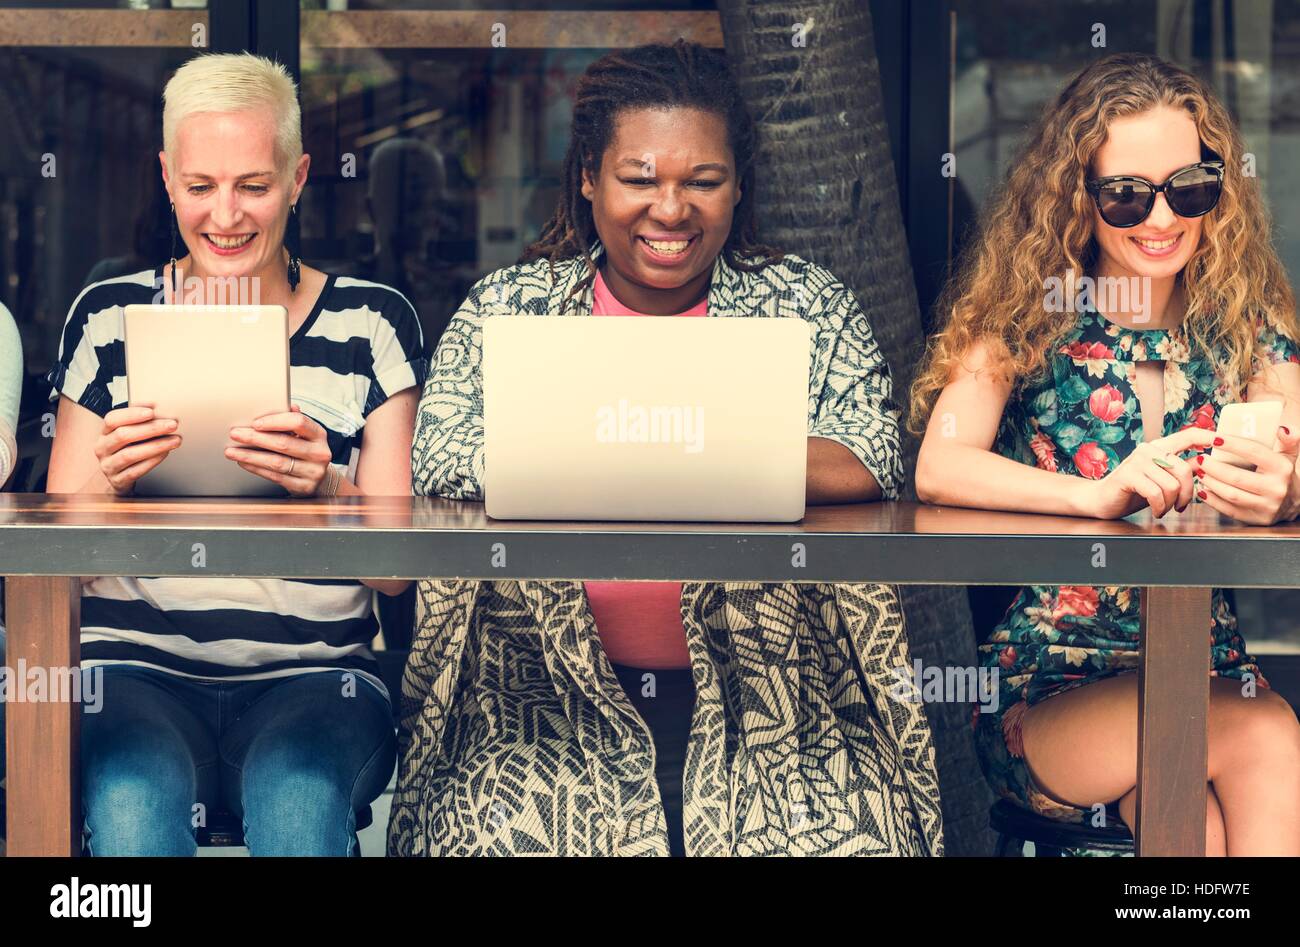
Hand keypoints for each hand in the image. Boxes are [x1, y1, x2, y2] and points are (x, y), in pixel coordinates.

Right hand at [96, 405, 181, 495]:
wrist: (119, 477)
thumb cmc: (126, 451)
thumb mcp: (128, 435)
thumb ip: (138, 422)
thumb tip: (155, 406)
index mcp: (105, 433)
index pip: (112, 419)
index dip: (131, 414)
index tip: (151, 411)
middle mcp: (103, 448)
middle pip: (123, 435)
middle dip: (150, 429)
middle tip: (171, 425)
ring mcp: (109, 465)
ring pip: (130, 454)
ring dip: (156, 446)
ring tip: (175, 440)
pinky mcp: (118, 480)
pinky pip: (136, 470)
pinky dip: (152, 461)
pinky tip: (165, 453)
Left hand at [225, 405, 332, 496]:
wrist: (320, 478)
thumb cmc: (306, 450)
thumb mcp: (304, 434)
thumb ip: (292, 420)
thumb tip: (285, 404)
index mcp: (319, 434)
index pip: (298, 422)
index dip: (275, 421)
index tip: (255, 423)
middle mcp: (319, 453)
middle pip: (284, 443)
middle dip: (255, 438)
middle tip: (235, 434)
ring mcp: (313, 472)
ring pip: (276, 462)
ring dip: (250, 456)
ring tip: (231, 451)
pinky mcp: (303, 487)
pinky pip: (275, 477)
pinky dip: (256, 468)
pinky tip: (243, 462)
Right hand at [1079, 426, 1217, 519]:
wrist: (1102, 500)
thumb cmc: (1134, 491)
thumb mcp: (1162, 479)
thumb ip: (1182, 469)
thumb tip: (1207, 462)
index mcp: (1159, 447)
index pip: (1189, 435)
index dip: (1209, 437)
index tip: (1226, 441)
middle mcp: (1148, 450)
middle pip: (1185, 470)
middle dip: (1187, 494)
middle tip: (1180, 507)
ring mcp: (1137, 461)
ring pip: (1172, 485)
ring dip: (1171, 504)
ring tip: (1163, 509)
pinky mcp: (1128, 475)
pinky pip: (1157, 494)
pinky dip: (1160, 507)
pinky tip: (1156, 511)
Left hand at [1194, 426, 1299, 524]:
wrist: (1296, 503)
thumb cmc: (1283, 474)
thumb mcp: (1289, 456)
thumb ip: (1288, 441)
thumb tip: (1282, 429)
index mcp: (1282, 468)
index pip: (1253, 452)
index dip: (1232, 445)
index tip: (1214, 438)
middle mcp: (1276, 488)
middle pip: (1236, 477)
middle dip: (1214, 468)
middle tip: (1200, 459)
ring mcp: (1267, 506)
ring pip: (1231, 495)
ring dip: (1211, 483)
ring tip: (1200, 473)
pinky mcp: (1257, 519)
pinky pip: (1230, 510)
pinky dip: (1213, 500)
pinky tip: (1203, 490)